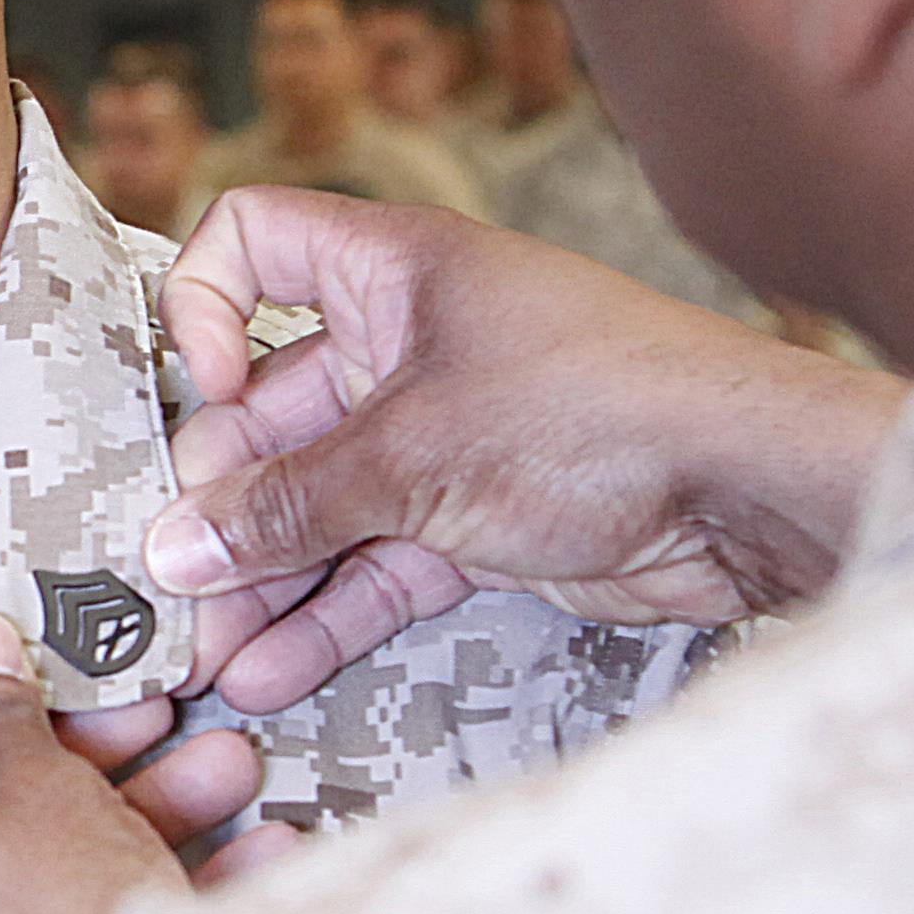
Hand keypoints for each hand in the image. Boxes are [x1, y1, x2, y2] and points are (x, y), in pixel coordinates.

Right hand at [149, 190, 900, 710]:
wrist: (749, 492)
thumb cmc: (599, 414)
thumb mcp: (414, 455)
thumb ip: (287, 506)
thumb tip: (176, 547)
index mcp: (392, 271)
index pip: (255, 242)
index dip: (203, 307)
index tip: (203, 390)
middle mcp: (410, 340)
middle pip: (272, 404)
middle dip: (217, 495)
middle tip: (164, 577)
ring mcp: (444, 431)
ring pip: (321, 498)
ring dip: (263, 574)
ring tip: (202, 654)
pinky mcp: (478, 515)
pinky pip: (377, 560)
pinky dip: (329, 612)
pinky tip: (273, 672)